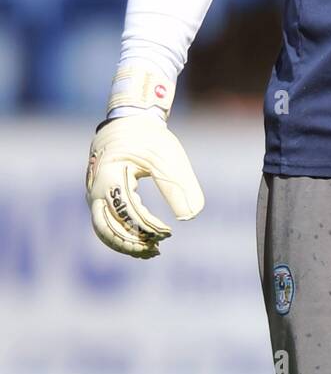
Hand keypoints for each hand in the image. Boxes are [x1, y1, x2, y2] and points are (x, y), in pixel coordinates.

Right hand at [86, 112, 204, 256]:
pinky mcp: (102, 197)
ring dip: (126, 244)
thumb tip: (190, 217)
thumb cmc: (148, 138)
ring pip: (104, 229)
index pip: (127, 213)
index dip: (149, 227)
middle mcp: (97, 189)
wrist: (128, 122)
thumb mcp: (166, 158)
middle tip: (157, 249)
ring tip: (153, 251)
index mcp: (110, 177)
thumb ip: (178, 186)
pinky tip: (144, 241)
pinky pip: (107, 222)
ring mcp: (96, 194)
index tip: (169, 232)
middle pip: (107, 228)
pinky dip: (122, 235)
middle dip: (131, 243)